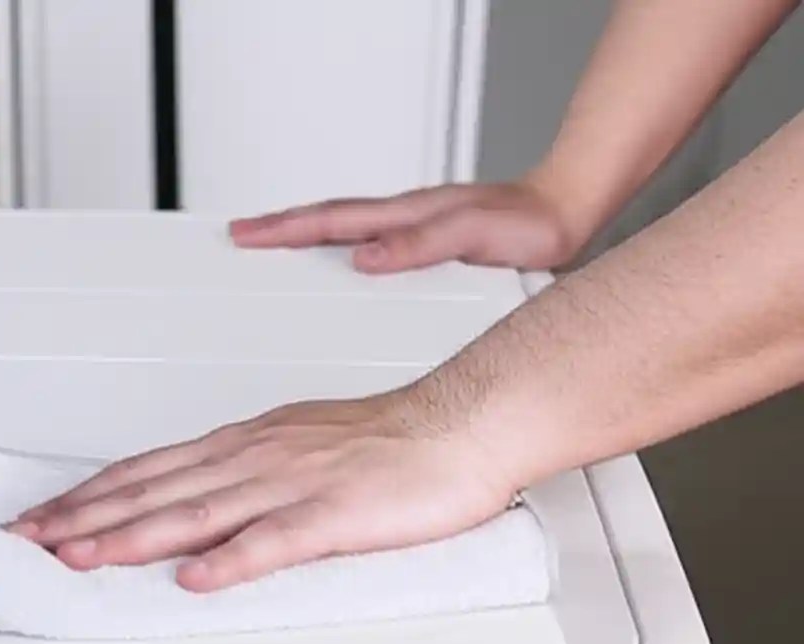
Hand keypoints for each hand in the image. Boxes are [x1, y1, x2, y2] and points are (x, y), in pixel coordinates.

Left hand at [4, 391, 517, 592]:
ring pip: (196, 512)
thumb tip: (190, 503)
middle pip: (154, 489)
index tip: (46, 516)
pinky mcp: (334, 513)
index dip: (91, 495)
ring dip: (132, 536)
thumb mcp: (293, 446)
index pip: (148, 469)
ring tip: (82, 557)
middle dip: (86, 517)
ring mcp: (291, 484)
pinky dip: (231, 561)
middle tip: (31, 539)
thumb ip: (239, 474)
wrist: (454, 424)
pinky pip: (275, 540)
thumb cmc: (382, 439)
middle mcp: (254, 458)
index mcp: (244, 444)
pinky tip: (197, 580)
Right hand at [228, 178, 586, 273]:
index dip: (283, 230)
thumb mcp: (472, 234)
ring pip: (342, 234)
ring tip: (270, 250)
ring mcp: (410, 234)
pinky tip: (336, 266)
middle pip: (324, 222)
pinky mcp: (424, 249)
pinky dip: (337, 251)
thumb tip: (366, 256)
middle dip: (277, 230)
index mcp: (404, 217)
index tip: (244, 235)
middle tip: (239, 238)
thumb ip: (419, 245)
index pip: (330, 222)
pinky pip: (366, 246)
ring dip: (302, 238)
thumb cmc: (528, 225)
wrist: (565, 217)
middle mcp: (401, 223)